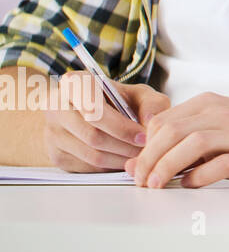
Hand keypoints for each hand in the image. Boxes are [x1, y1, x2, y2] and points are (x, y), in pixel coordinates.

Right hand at [42, 74, 170, 171]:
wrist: (93, 113)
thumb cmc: (119, 101)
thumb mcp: (139, 94)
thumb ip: (152, 103)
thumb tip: (151, 121)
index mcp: (75, 83)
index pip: (94, 111)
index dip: (122, 127)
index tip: (143, 137)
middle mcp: (56, 106)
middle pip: (93, 136)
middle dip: (125, 146)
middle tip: (145, 151)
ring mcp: (52, 132)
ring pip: (91, 155)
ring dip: (120, 160)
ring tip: (139, 156)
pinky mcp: (55, 155)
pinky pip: (87, 168)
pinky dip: (110, 167)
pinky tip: (123, 159)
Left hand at [124, 92, 228, 188]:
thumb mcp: (221, 125)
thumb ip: (185, 138)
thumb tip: (142, 161)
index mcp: (210, 104)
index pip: (162, 120)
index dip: (144, 146)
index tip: (139, 165)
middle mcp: (222, 115)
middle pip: (171, 132)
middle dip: (148, 159)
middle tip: (140, 180)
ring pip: (191, 145)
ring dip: (166, 167)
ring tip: (156, 185)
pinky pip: (218, 165)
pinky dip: (198, 177)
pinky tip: (190, 184)